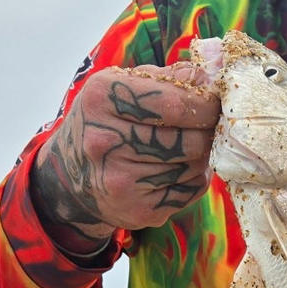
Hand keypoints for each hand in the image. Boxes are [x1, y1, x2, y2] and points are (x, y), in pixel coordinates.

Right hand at [31, 62, 219, 253]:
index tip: (215, 101)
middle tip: (210, 124)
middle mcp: (106, 141)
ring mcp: (122, 181)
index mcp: (103, 98)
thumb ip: (169, 77)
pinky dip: (196, 176)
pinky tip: (180, 167)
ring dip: (203, 153)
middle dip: (209, 129)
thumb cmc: (106, 121)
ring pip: (195, 165)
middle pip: (190, 138)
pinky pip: (192, 190)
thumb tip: (214, 78)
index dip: (207, 103)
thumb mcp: (122, 86)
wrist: (71, 178)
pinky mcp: (139, 210)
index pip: (177, 102)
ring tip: (190, 144)